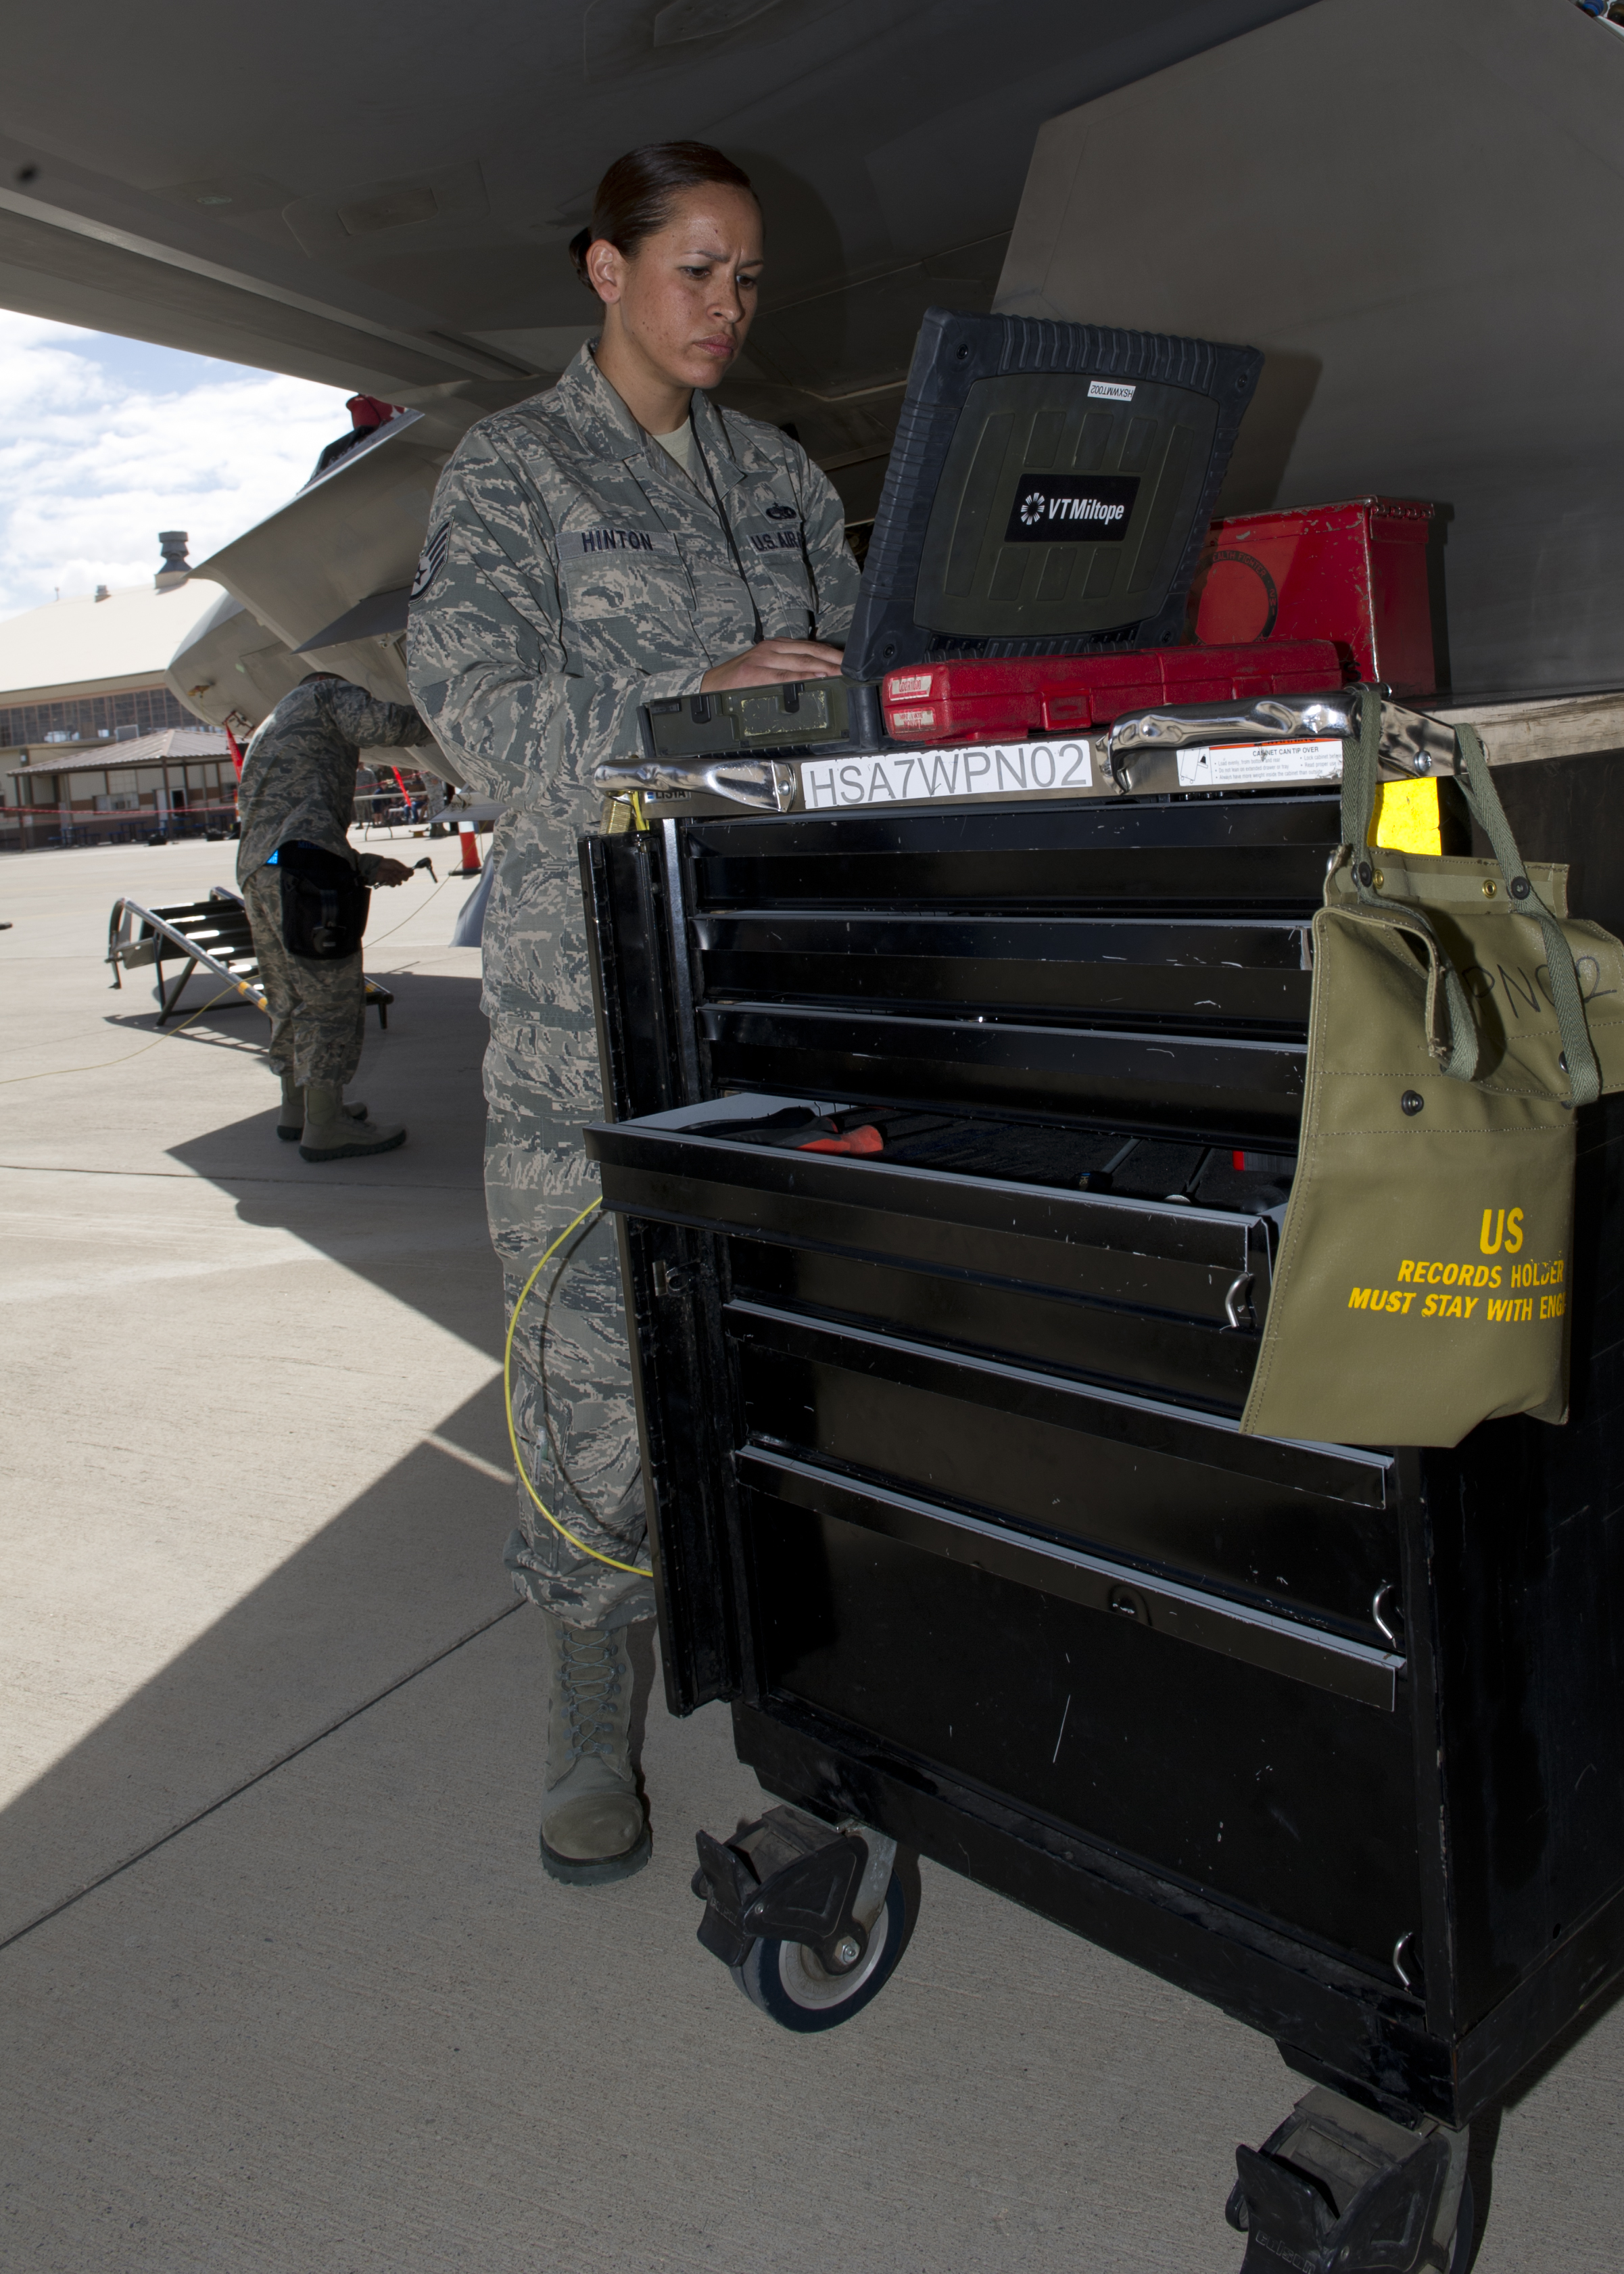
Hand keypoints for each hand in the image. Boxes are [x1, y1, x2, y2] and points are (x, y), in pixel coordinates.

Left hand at [371, 857, 412, 886]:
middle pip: (406, 879)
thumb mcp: (394, 863)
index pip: (410, 873)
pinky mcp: (389, 883)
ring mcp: (394, 879)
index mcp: (401, 869)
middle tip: (396, 872)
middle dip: (402, 876)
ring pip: (400, 883)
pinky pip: (393, 885)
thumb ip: (401, 867)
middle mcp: (399, 875)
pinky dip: (390, 881)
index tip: (407, 872)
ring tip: (389, 874)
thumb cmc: (385, 863)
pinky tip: (386, 878)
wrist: (376, 867)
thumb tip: (410, 869)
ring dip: (395, 879)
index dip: (410, 873)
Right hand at [701, 638, 843, 691]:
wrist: (709, 685)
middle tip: (852, 668)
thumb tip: (817, 675)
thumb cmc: (738, 680)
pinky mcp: (755, 673)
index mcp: (775, 645)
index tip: (849, 661)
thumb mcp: (764, 666)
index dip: (832, 653)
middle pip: (810, 652)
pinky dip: (802, 676)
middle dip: (834, 660)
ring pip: (800, 661)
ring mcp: (762, 659)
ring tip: (841, 673)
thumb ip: (788, 667)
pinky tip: (816, 678)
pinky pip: (784, 675)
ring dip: (823, 667)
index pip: (810, 646)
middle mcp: (771, 648)